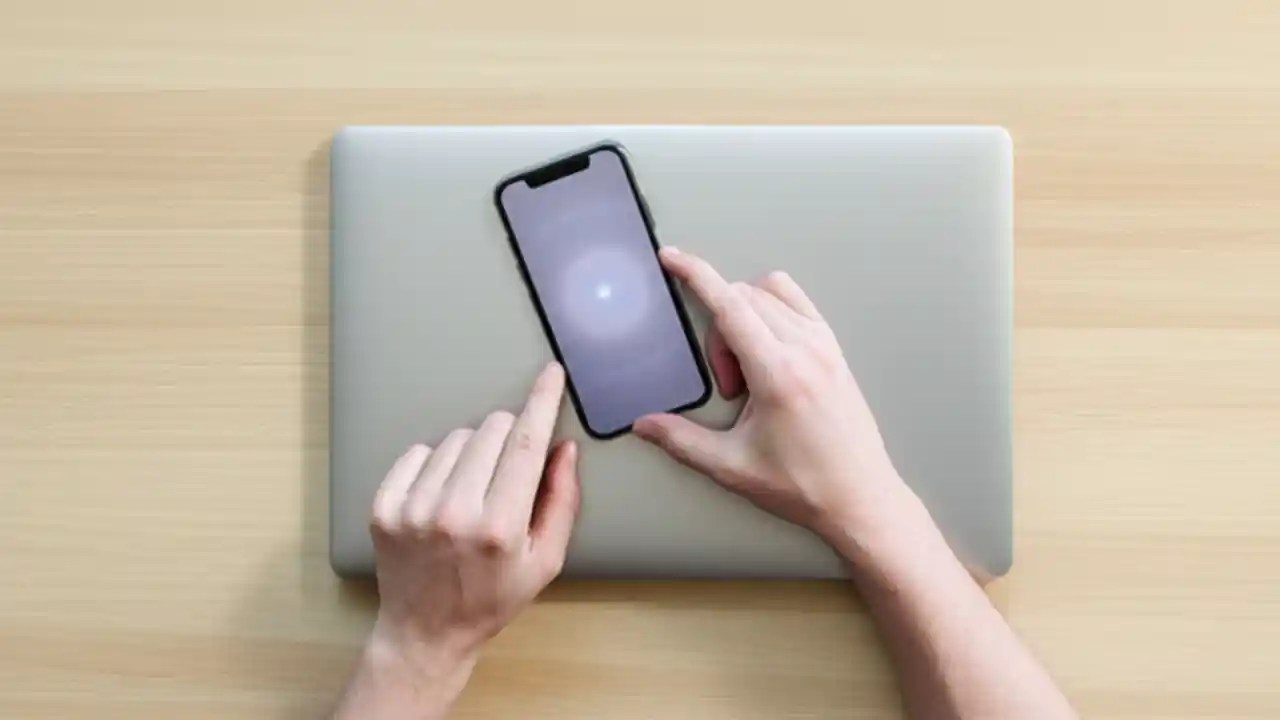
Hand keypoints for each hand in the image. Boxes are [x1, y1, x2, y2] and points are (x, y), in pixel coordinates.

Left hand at [337, 363, 579, 719]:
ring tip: (471, 494)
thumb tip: (564, 448)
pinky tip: (440, 496)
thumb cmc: (492, 599)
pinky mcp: (384, 508)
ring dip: (471, 454)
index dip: (542, 401)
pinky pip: (417, 453)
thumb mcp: (545, 561)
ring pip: (455, 438)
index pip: (526, 444)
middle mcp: (454, 513)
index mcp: (500, 527)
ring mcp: (413, 510)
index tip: (550, 374)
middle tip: (507, 472)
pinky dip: (433, 465)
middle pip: (491, 430)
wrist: (426, 632)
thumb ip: (561, 501)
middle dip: (508, 438)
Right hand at [634, 247, 916, 550]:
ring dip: (746, 318)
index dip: (695, 275)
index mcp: (778, 373)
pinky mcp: (835, 351)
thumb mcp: (732, 466)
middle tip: (726, 386)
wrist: (861, 498)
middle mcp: (806, 349)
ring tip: (748, 374)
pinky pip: (798, 304)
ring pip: (771, 294)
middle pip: (744, 299)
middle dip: (719, 331)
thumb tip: (644, 424)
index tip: (672, 258)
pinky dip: (772, 314)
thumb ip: (681, 440)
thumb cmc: (804, 485)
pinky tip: (767, 356)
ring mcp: (825, 345)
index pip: (729, 304)